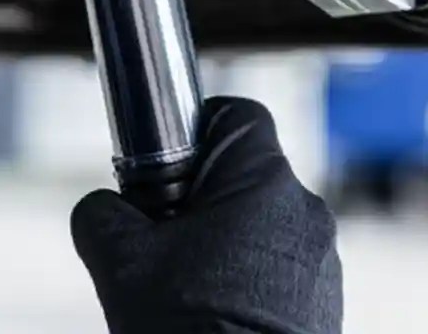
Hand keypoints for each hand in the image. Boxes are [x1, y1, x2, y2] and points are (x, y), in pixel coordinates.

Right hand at [72, 97, 342, 333]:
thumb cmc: (192, 328)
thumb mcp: (119, 262)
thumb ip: (102, 212)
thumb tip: (104, 208)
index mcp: (263, 181)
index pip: (238, 115)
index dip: (197, 127)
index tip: (168, 161)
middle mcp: (304, 210)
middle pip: (245, 176)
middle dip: (202, 200)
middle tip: (163, 239)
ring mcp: (322, 258)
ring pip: (263, 226)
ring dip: (226, 245)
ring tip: (188, 289)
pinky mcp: (326, 301)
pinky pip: (281, 271)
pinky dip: (249, 283)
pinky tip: (216, 315)